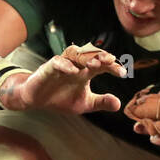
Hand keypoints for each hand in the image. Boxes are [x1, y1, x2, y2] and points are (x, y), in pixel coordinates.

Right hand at [0, 44, 124, 113]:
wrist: (37, 100)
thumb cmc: (61, 98)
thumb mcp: (85, 103)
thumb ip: (101, 102)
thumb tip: (118, 104)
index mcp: (86, 72)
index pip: (102, 65)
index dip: (112, 67)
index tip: (123, 73)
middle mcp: (76, 65)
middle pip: (90, 55)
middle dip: (100, 57)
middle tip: (111, 61)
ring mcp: (62, 65)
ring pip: (75, 54)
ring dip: (85, 57)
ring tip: (96, 64)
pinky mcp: (48, 68)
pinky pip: (57, 62)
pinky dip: (65, 65)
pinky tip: (74, 71)